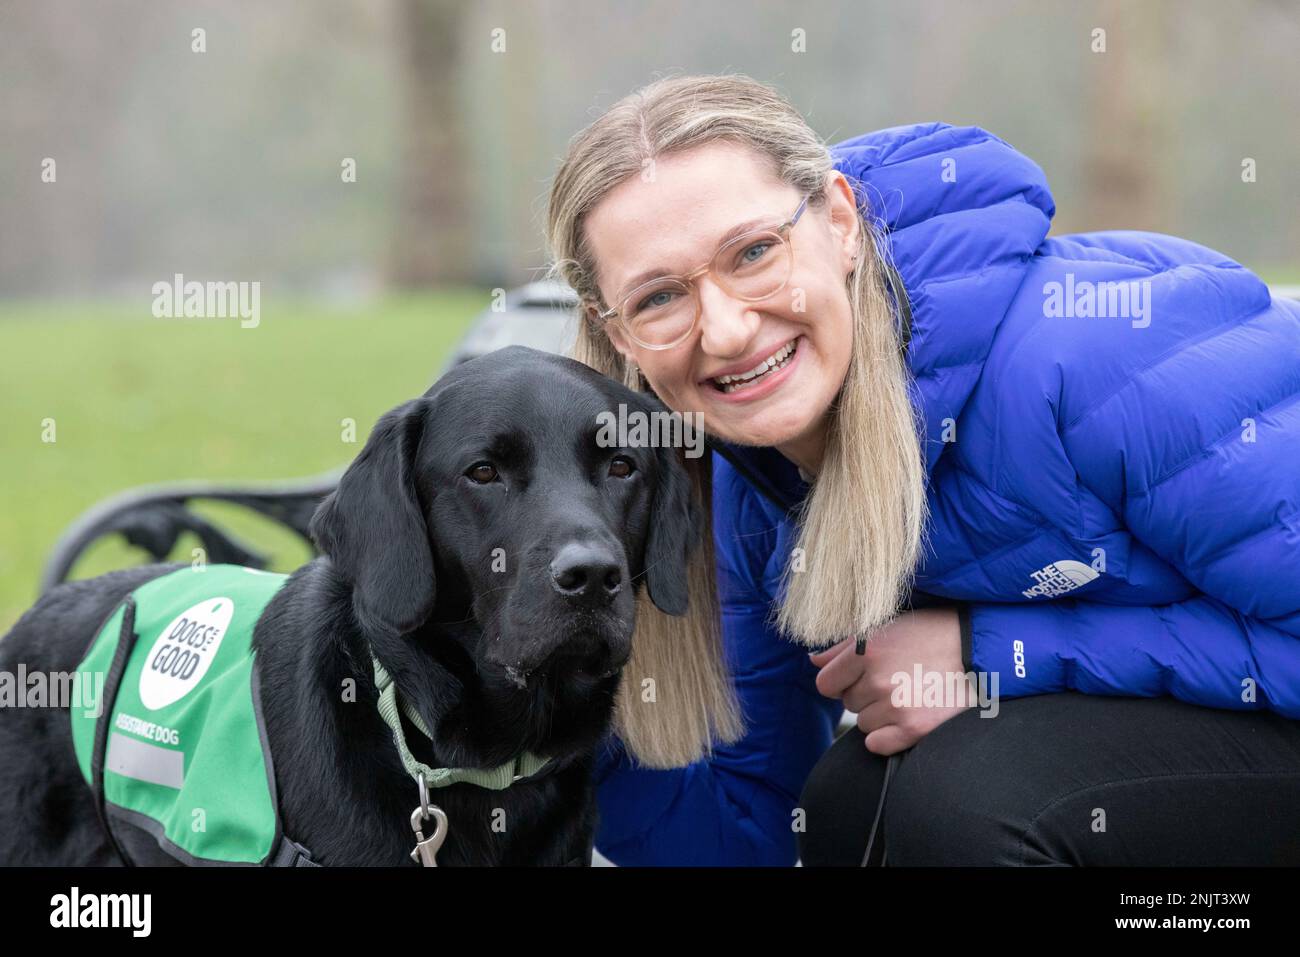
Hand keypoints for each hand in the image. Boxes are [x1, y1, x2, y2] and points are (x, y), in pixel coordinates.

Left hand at [807, 607, 970, 755]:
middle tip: (898, 679)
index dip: (841, 681)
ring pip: (864, 723)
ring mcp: (895, 706)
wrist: (981, 653)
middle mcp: (877, 679)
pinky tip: (908, 717)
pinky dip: (888, 737)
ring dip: (880, 714)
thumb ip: (843, 647)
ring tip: (910, 694)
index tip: (862, 676)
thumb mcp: (887, 628)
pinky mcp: (913, 730)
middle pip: (848, 703)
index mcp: (866, 650)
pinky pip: (876, 744)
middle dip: (866, 694)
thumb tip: (813, 661)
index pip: (825, 683)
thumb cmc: (932, 634)